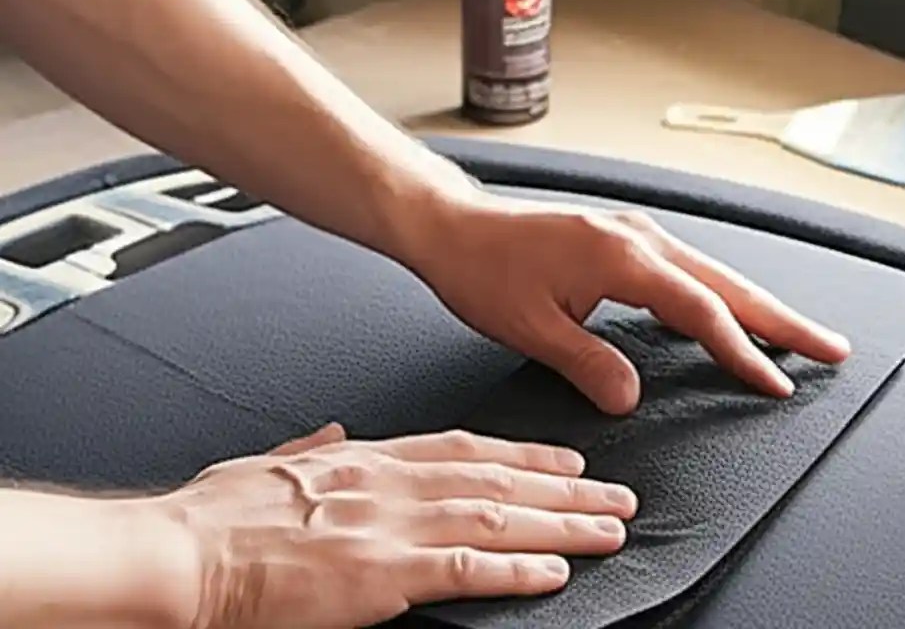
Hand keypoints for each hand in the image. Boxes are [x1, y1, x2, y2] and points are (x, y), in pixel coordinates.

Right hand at [150, 423, 637, 628]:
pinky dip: (518, 569)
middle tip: (617, 494)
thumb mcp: (267, 464)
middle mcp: (392, 485)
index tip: (567, 459)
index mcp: (368, 459)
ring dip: (564, 525)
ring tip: (611, 530)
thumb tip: (332, 434)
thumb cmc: (215, 516)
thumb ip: (311, 449)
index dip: (526, 454)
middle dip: (567, 488)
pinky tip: (558, 574)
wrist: (180, 553)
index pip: (466, 449)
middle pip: (499, 480)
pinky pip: (467, 570)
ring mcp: (392, 528)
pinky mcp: (383, 575)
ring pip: (500, 518)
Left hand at [410, 189, 852, 414]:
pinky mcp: (625, 240)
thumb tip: (631, 398)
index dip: (743, 350)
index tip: (777, 382)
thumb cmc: (483, 270)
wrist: (454, 227)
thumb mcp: (530, 328)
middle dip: (783, 319)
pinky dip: (721, 296)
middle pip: (729, 283)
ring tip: (800, 336)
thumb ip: (587, 364)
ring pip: (714, 274)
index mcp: (622, 257)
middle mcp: (640, 238)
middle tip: (832, 348)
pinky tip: (732, 317)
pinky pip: (689, 271)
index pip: (701, 311)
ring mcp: (635, 234)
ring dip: (758, 306)